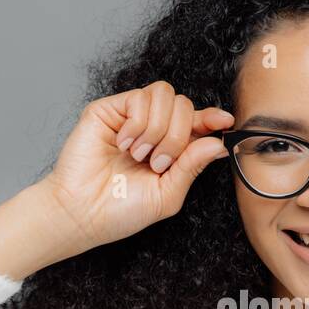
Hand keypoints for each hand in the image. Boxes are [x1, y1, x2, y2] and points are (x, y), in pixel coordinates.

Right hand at [34, 81, 232, 260]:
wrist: (83, 213)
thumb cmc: (121, 210)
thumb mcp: (167, 194)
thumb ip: (191, 167)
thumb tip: (218, 144)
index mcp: (170, 149)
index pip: (197, 122)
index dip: (212, 117)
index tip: (225, 121)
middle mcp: (152, 129)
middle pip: (184, 105)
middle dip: (178, 136)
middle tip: (158, 164)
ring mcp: (130, 117)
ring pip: (165, 95)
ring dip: (158, 129)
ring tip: (139, 155)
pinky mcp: (109, 109)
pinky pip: (140, 97)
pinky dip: (138, 124)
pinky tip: (124, 144)